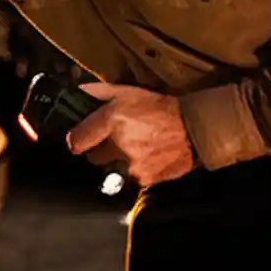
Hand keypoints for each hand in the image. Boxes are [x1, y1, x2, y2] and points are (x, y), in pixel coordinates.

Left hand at [66, 83, 195, 187]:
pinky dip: (136, 172)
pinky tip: (148, 158)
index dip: (77, 141)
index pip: (77, 141)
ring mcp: (133, 165)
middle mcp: (119, 145)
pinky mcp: (145, 180)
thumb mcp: (129, 92)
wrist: (194, 128)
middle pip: (94, 158)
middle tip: (115, 142)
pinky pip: (131, 179)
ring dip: (120, 163)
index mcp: (112, 121)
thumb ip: (101, 92)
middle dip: (101, 151)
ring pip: (113, 171)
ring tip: (137, 150)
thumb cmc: (161, 108)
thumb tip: (80, 90)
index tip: (79, 141)